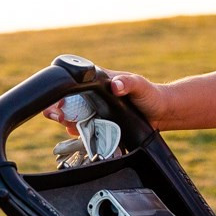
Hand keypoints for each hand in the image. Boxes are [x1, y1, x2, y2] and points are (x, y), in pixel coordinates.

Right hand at [41, 71, 169, 130]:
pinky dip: (78, 131)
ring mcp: (96, 110)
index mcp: (99, 81)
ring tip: (65, 123)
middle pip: (69, 101)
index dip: (63, 92)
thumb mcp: (140, 86)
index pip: (75, 84)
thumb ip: (128, 83)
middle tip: (55, 115)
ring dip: (67, 121)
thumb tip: (116, 85)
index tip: (59, 101)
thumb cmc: (150, 95)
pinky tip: (77, 134)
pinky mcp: (100, 124)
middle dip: (59, 108)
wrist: (160, 113)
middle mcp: (94, 95)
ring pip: (74, 116)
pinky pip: (84, 128)